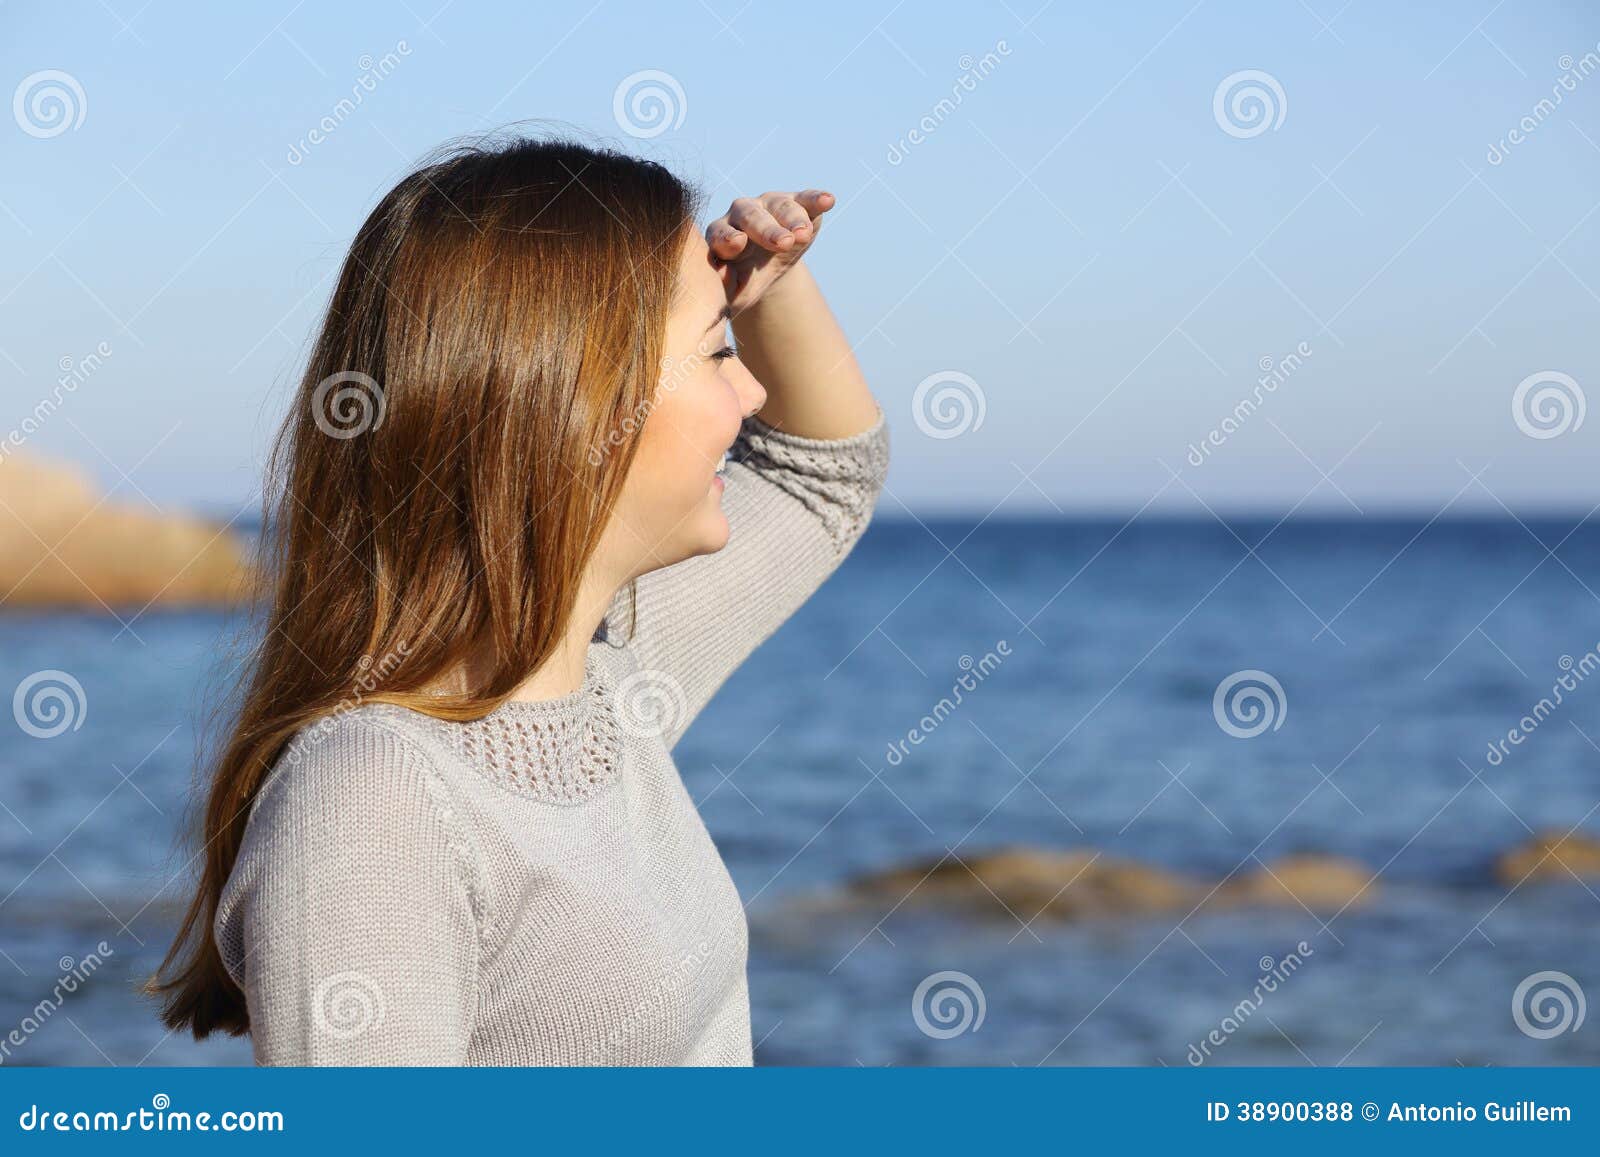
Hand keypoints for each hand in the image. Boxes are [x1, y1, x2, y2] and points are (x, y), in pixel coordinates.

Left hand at [705, 189, 834, 313]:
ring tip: (804, 235)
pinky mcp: (796, 202)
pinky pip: (805, 198)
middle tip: (784, 243)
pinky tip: (827, 200)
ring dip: (793, 220)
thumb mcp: (735, 291)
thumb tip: (721, 280)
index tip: (737, 243)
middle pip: (751, 216)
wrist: (766, 269)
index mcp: (720, 234)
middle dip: (768, 229)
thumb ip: (724, 288)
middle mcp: (741, 213)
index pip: (720, 233)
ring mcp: (768, 205)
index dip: (728, 237)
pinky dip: (816, 198)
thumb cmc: (744, 280)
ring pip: (779, 206)